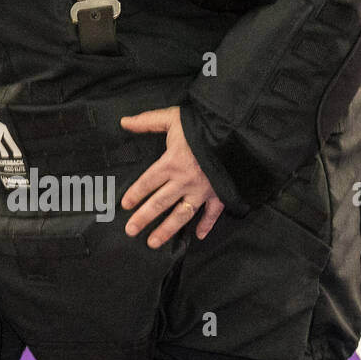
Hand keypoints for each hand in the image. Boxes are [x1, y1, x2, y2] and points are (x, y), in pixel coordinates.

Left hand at [119, 107, 224, 247]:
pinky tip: (197, 236)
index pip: (147, 182)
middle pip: (159, 203)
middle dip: (143, 218)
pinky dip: (206, 225)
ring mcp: (202, 190)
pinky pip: (212, 214)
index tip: (124, 205)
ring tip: (153, 242)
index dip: (135, 194)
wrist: (236, 131)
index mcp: (171, 163)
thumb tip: (124, 121)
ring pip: (181, 214)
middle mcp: (184, 180)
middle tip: (131, 231)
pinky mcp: (219, 193)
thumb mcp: (173, 117)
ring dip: (167, 230)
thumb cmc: (203, 124)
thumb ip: (148, 121)